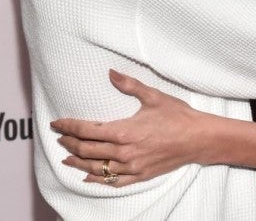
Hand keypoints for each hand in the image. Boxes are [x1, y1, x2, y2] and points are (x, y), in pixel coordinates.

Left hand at [50, 70, 202, 186]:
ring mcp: (131, 167)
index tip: (57, 123)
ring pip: (95, 168)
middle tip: (60, 137)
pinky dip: (97, 179)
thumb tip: (110, 73)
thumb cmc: (177, 116)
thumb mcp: (153, 96)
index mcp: (124, 131)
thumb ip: (129, 85)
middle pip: (86, 151)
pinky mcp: (139, 175)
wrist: (198, 139)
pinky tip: (88, 176)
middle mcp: (123, 152)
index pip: (86, 130)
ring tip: (66, 158)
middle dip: (69, 143)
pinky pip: (113, 182)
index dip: (68, 126)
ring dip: (78, 163)